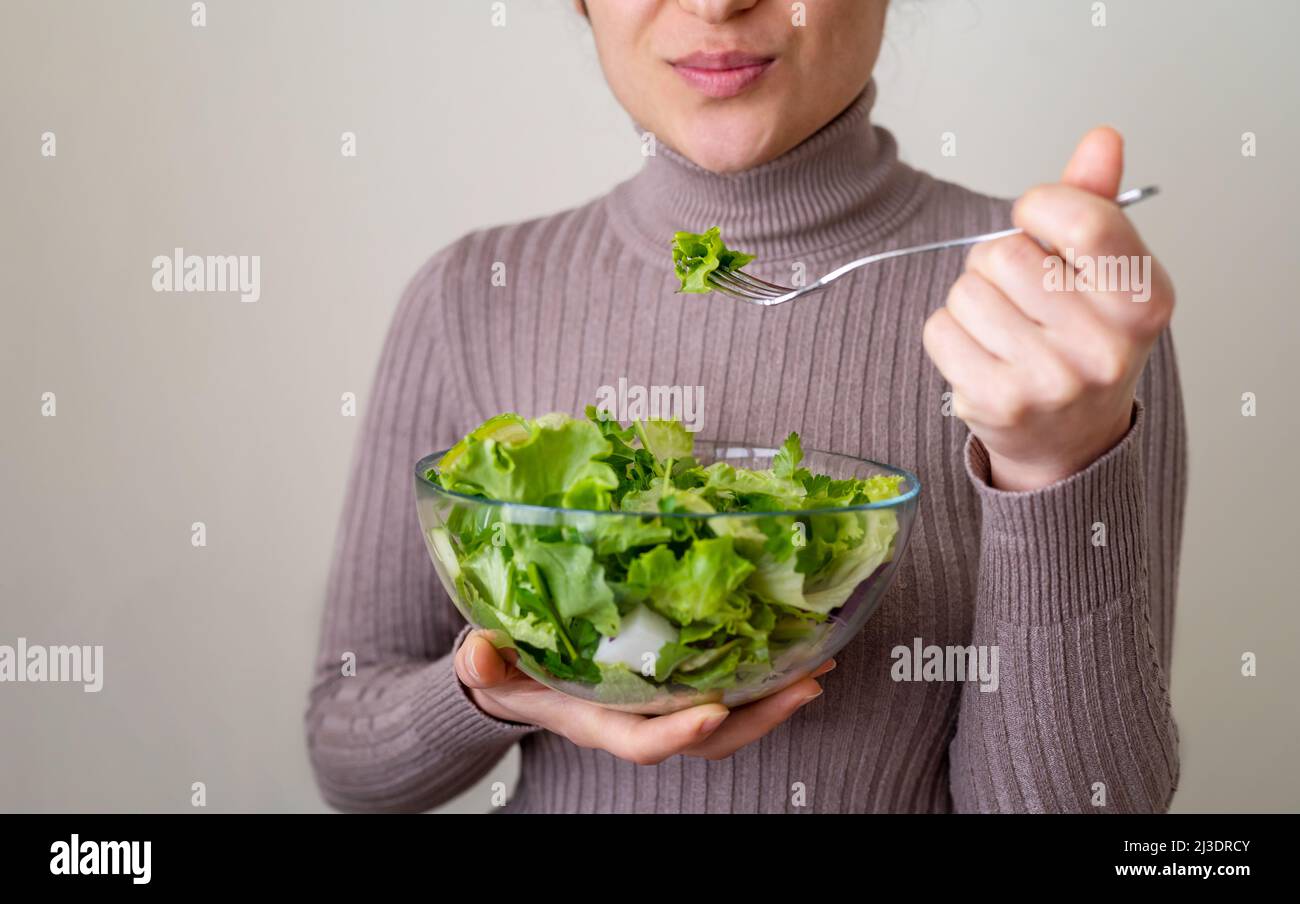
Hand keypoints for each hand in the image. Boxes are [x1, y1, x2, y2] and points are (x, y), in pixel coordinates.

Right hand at [454, 630, 831, 765]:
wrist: (522, 676)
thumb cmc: (510, 671)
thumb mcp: (489, 666)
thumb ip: (483, 663)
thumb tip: (477, 652)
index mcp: (599, 721)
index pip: (644, 741)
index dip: (679, 732)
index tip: (715, 710)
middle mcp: (642, 719)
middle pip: (709, 735)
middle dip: (760, 717)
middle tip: (807, 685)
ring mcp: (664, 704)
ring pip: (730, 716)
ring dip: (776, 696)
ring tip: (820, 666)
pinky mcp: (679, 681)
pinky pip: (729, 686)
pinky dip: (765, 673)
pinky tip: (797, 648)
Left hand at [922, 127, 1173, 490]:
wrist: (1070, 440)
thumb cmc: (1083, 341)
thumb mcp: (1106, 274)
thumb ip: (1096, 204)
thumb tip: (1102, 138)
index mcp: (1145, 300)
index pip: (1083, 219)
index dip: (1040, 207)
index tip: (1036, 222)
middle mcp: (1105, 345)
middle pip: (1006, 253)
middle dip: (999, 263)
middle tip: (1021, 296)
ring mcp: (1052, 380)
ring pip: (966, 291)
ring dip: (971, 300)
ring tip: (1003, 328)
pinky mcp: (998, 403)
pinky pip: (940, 330)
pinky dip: (949, 334)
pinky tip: (981, 355)